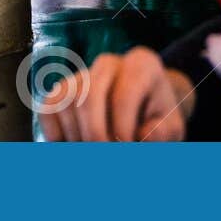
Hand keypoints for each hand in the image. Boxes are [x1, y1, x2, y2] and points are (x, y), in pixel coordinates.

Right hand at [37, 47, 193, 141]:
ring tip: (92, 153)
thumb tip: (144, 135)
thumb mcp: (170, 128)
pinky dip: (56, 134)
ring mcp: (83, 73)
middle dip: (93, 134)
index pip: (123, 97)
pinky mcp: (62, 89)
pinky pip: (49, 109)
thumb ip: (163, 133)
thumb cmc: (157, 120)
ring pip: (66, 102)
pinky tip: (74, 146)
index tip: (124, 152)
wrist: (143, 111)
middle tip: (101, 158)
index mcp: (142, 65)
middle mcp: (110, 63)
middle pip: (89, 96)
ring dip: (76, 136)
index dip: (121, 131)